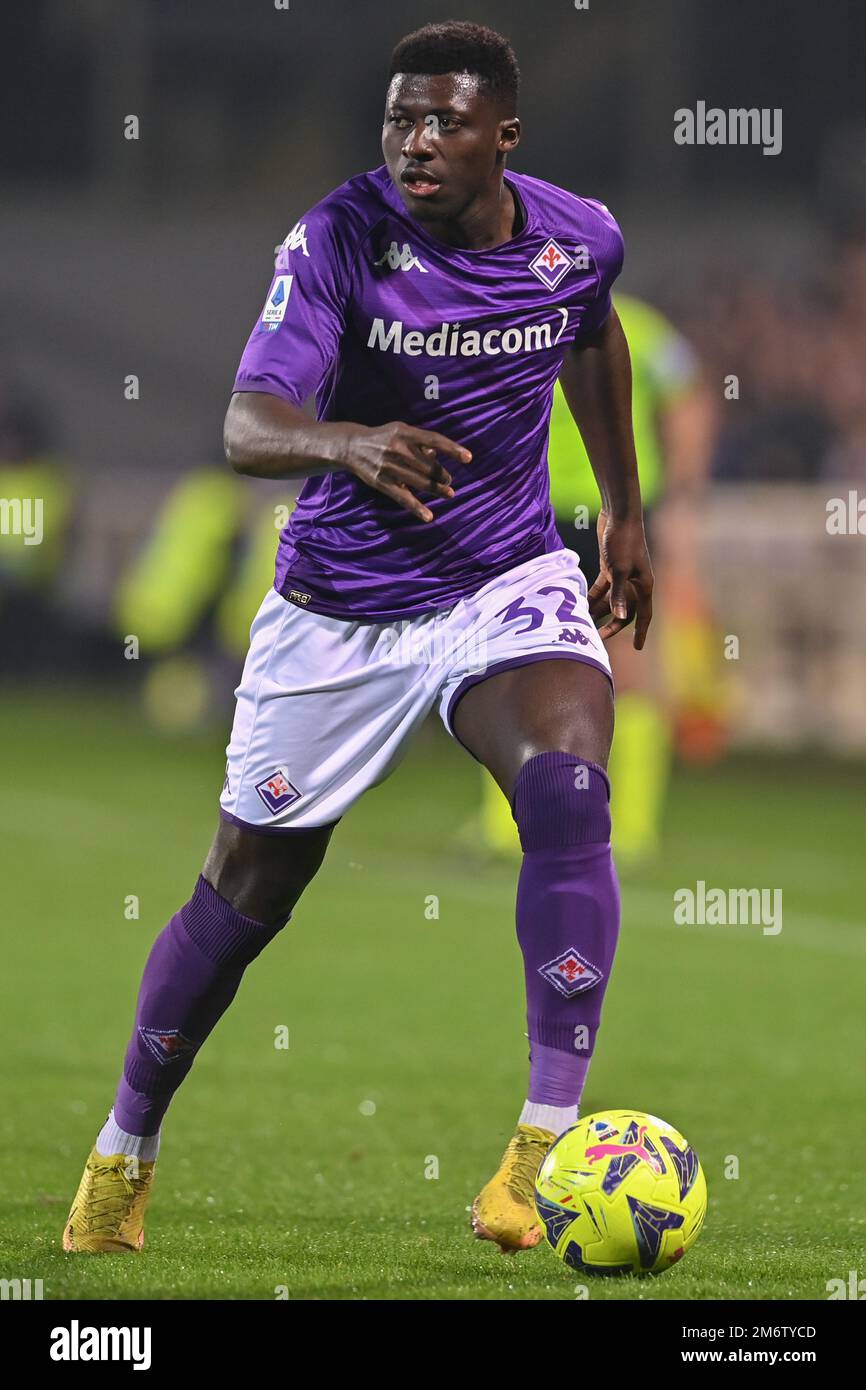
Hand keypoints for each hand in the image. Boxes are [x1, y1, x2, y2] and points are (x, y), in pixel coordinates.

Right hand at [342, 421, 471, 521]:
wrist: (351, 446)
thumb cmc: (383, 437)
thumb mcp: (400, 431)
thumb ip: (419, 442)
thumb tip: (437, 455)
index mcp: (405, 433)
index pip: (434, 440)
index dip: (452, 449)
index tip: (468, 458)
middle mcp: (398, 448)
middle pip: (429, 465)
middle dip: (443, 475)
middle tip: (449, 481)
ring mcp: (389, 467)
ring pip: (420, 482)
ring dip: (437, 489)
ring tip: (449, 493)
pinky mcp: (382, 483)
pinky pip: (403, 497)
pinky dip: (417, 508)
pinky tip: (429, 516)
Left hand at [588, 509, 653, 647]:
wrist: (619, 514)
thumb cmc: (623, 540)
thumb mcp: (618, 569)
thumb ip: (618, 594)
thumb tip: (620, 617)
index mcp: (643, 585)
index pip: (644, 614)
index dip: (641, 632)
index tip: (637, 647)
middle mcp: (634, 582)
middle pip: (625, 611)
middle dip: (612, 625)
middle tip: (597, 638)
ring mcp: (622, 575)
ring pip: (611, 600)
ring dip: (599, 611)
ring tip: (583, 624)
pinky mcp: (609, 567)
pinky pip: (602, 588)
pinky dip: (593, 596)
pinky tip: (579, 605)